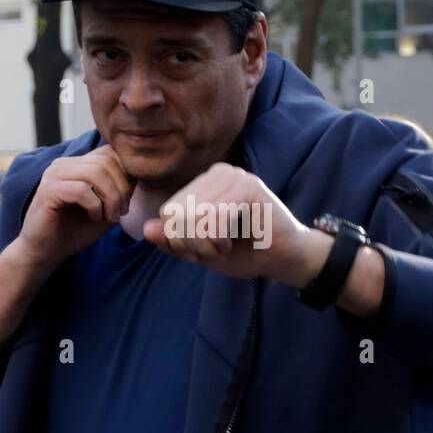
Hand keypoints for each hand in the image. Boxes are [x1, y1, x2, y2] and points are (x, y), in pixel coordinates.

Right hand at [13, 144, 135, 272]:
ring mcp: (54, 175)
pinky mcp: (48, 190)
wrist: (44, 253)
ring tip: (110, 216)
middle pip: (106, 161)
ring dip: (111, 198)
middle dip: (122, 189)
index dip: (126, 175)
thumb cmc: (74, 232)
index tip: (126, 202)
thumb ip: (120, 190)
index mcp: (77, 164)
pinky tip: (94, 218)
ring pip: (96, 173)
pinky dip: (95, 206)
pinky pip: (82, 189)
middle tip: (120, 212)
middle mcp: (64, 164)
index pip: (110, 152)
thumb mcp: (106, 209)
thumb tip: (138, 174)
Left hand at [142, 162, 320, 286]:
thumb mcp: (201, 252)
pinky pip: (215, 218)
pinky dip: (221, 240)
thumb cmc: (245, 253)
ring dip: (209, 244)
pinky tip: (238, 240)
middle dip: (194, 244)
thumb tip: (147, 229)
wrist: (285, 260)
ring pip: (195, 217)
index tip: (208, 247)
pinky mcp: (249, 187)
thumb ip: (174, 241)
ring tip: (229, 244)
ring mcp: (235, 176)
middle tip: (220, 248)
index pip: (168, 212)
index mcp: (204, 183)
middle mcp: (218, 173)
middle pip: (179, 214)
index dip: (181, 240)